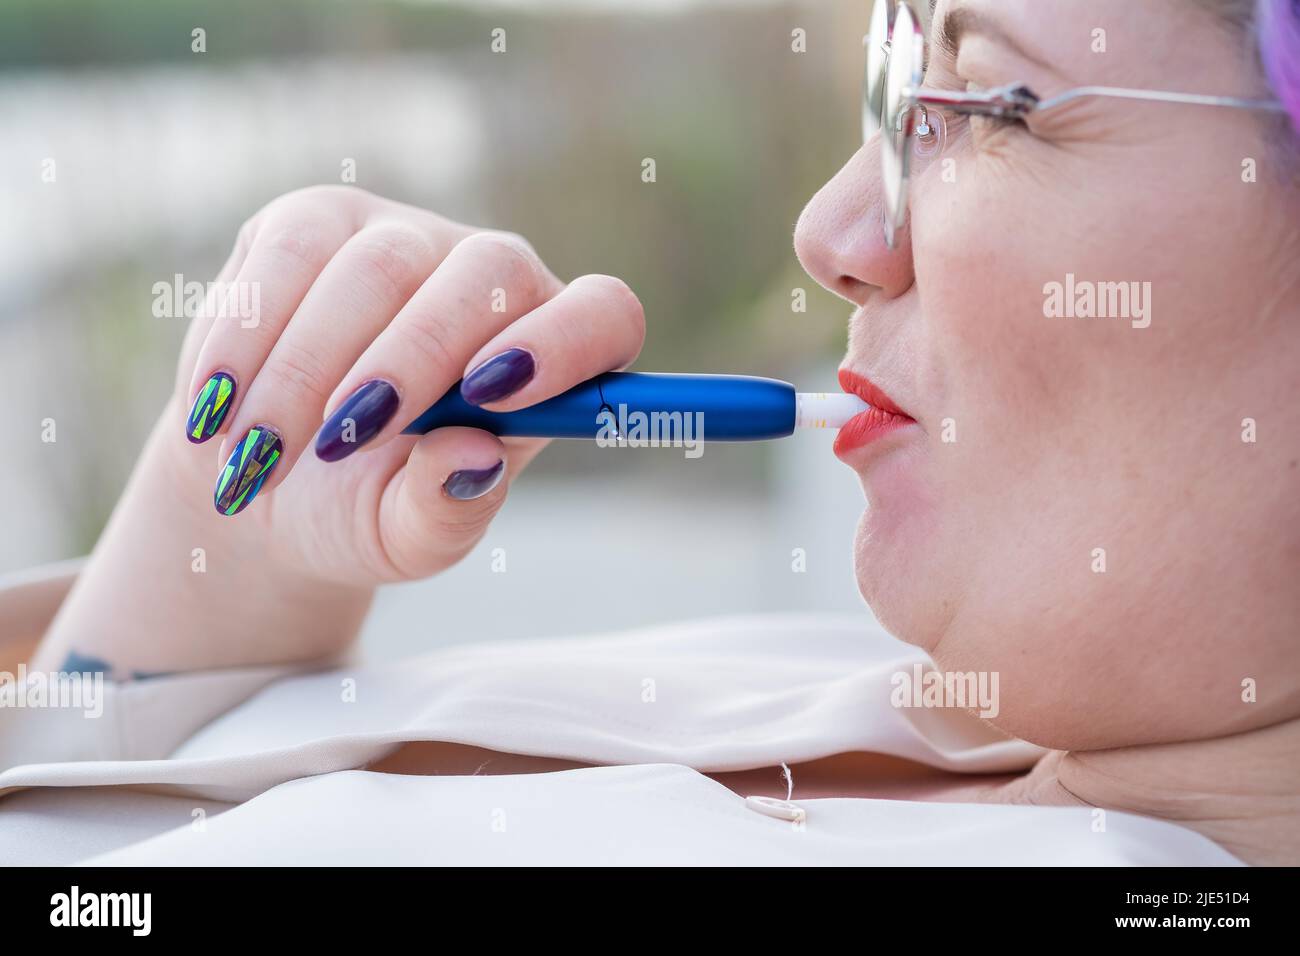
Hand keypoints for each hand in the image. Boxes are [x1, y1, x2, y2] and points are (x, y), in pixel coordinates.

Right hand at [32, 186, 643, 674]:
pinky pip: (290, 251)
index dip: (564, 342)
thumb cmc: (360, 509)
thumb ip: (446, 510)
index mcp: (551, 359)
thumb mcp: (405, 535)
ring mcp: (409, 238)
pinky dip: (247, 336)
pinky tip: (218, 409)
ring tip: (257, 458)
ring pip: (377, 264)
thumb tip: (475, 458)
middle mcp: (494, 280)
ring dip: (307, 368)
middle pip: (485, 277)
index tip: (495, 394)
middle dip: (405, 364)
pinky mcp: (317, 222)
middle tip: (335, 447)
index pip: (603, 314)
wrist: (257, 476)